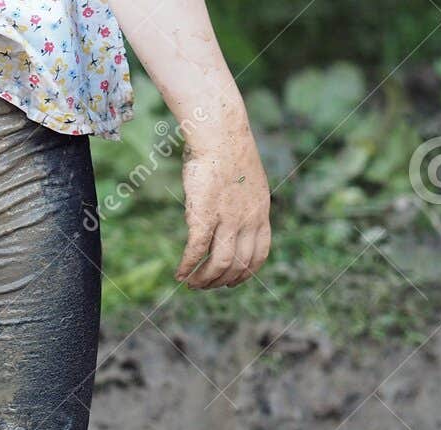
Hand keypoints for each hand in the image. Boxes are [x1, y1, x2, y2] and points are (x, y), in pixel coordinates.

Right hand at [176, 113, 271, 289]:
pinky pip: (196, 251)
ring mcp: (228, 218)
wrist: (220, 132)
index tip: (231, 282)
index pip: (259, 255)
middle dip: (220, 281)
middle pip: (238, 265)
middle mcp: (248, 220)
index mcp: (261, 212)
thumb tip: (230, 219)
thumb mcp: (246, 181)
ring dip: (204, 280)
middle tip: (204, 285)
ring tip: (191, 284)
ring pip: (220, 264)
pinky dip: (187, 266)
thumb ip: (243, 204)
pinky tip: (179, 274)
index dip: (245, 274)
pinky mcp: (205, 214)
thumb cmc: (227, 150)